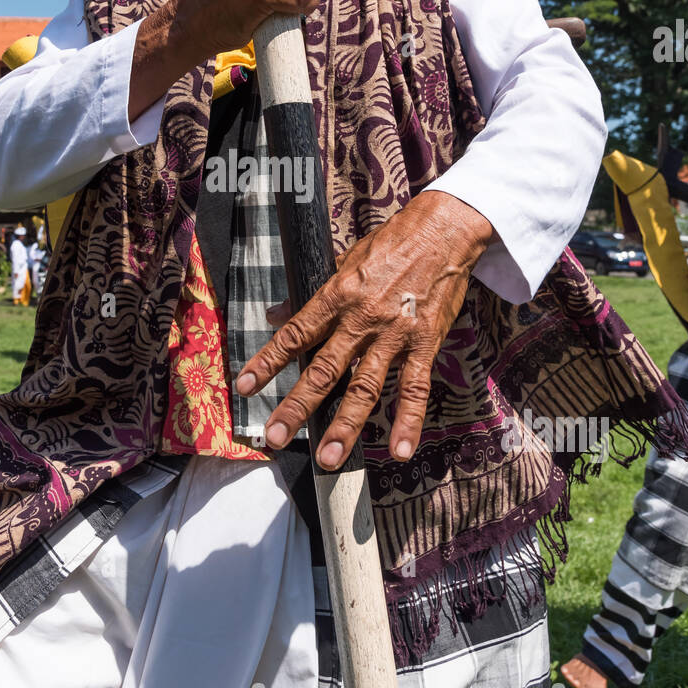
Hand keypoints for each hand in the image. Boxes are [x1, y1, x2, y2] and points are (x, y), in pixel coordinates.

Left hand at [236, 190, 496, 470]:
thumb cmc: (391, 244)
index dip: (268, 361)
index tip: (245, 386)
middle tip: (275, 437)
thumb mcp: (345, 262)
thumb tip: (275, 314)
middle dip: (297, 407)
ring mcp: (394, 334)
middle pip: (323, 370)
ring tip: (328, 458)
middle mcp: (361, 318)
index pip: (295, 334)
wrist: (443, 230)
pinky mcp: (425, 342)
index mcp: (337, 295)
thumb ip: (314, 295)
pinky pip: (415, 388)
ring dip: (345, 426)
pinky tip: (399, 450)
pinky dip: (408, 421)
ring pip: (365, 387)